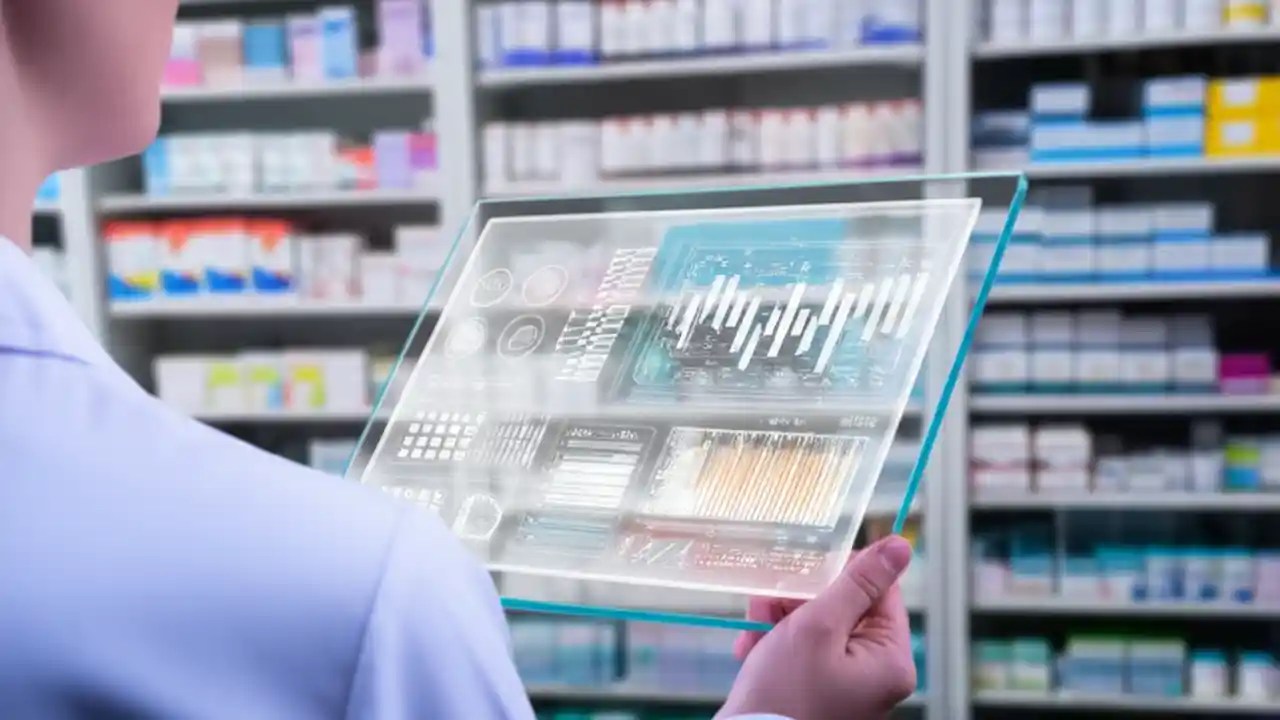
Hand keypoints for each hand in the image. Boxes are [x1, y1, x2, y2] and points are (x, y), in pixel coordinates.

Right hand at [716, 536, 916, 719]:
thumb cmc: (785, 692)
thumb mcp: (819, 626)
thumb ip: (857, 582)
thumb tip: (900, 545)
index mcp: (890, 658)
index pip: (881, 589)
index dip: (842, 572)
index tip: (806, 570)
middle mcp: (875, 670)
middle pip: (845, 604)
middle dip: (800, 599)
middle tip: (769, 602)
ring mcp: (847, 680)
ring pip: (818, 622)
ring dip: (781, 617)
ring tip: (756, 627)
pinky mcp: (818, 686)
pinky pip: (803, 647)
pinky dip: (775, 641)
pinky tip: (752, 648)